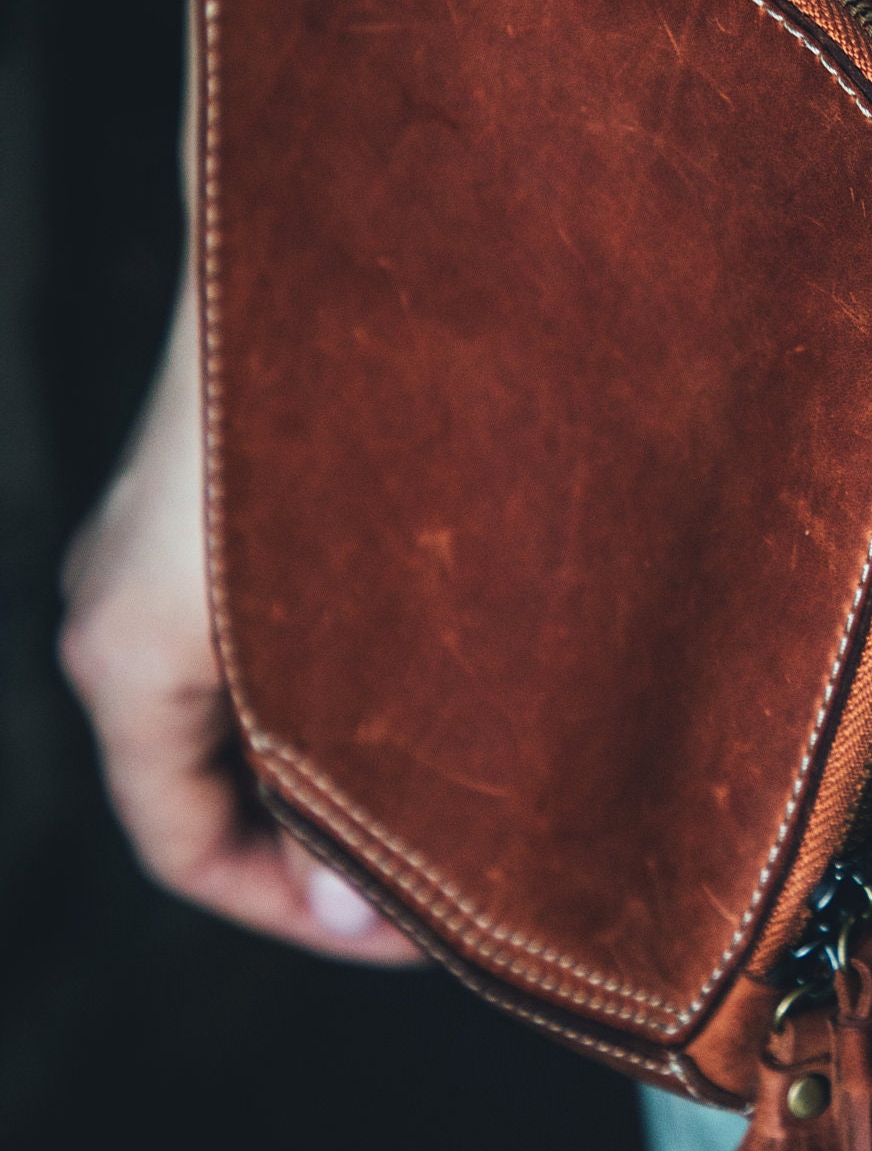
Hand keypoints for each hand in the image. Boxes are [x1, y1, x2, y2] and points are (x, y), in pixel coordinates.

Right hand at [59, 283, 423, 963]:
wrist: (335, 212)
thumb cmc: (352, 414)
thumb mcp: (352, 636)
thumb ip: (350, 779)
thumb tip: (356, 898)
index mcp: (122, 655)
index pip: (186, 849)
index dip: (299, 917)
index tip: (416, 938)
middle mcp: (118, 600)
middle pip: (211, 778)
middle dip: (332, 841)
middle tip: (459, 870)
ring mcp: (164, 534)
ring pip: (247, 694)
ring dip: (350, 748)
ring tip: (475, 773)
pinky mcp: (222, 484)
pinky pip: (272, 618)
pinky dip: (351, 666)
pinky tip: (459, 659)